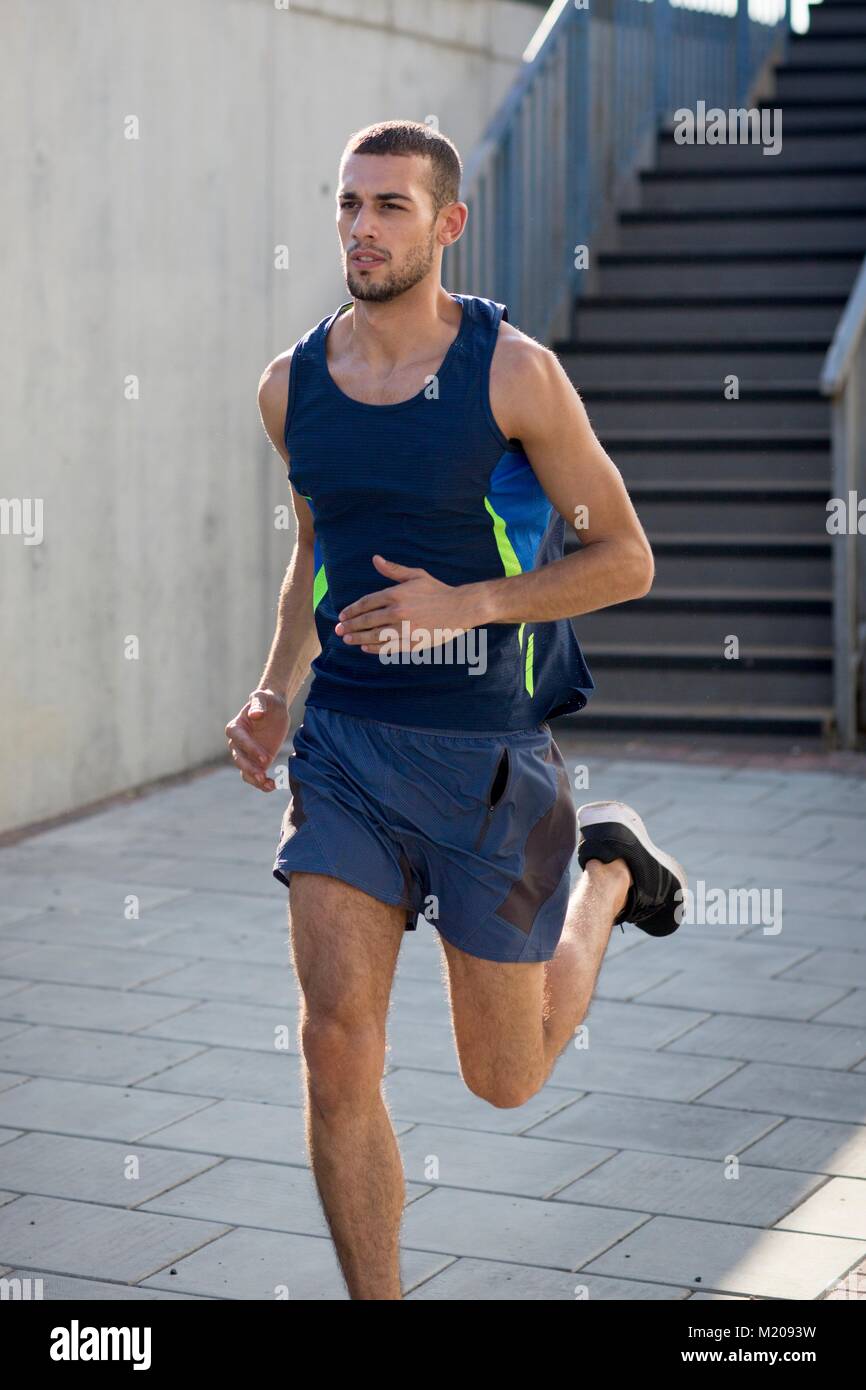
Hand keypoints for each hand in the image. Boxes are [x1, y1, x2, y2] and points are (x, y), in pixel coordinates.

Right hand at [225, 688, 289, 791]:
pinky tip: (272, 786)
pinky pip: (255, 775)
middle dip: (250, 768)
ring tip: (268, 785)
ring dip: (254, 780)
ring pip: (245, 771)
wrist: (274, 708)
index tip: (266, 757)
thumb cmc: (268, 700)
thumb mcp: (264, 698)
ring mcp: (246, 754)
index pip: (239, 740)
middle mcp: (237, 743)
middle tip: (262, 775)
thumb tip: (254, 714)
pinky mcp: (256, 761)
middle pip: (239, 759)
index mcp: (236, 727)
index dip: (250, 749)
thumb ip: (258, 705)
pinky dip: (262, 783)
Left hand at [334, 555, 477, 652]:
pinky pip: (389, 647)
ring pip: (375, 635)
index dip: (352, 610)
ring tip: (347, 639)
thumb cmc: (437, 590)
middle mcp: (398, 612)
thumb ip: (393, 570)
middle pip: (367, 620)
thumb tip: (375, 559)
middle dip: (350, 625)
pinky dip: (375, 648)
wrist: (459, 608)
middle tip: (339, 630)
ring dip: (358, 638)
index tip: (342, 615)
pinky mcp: (413, 642)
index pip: (367, 603)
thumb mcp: (415, 575)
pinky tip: (365, 647)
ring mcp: (405, 629)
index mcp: (396, 594)